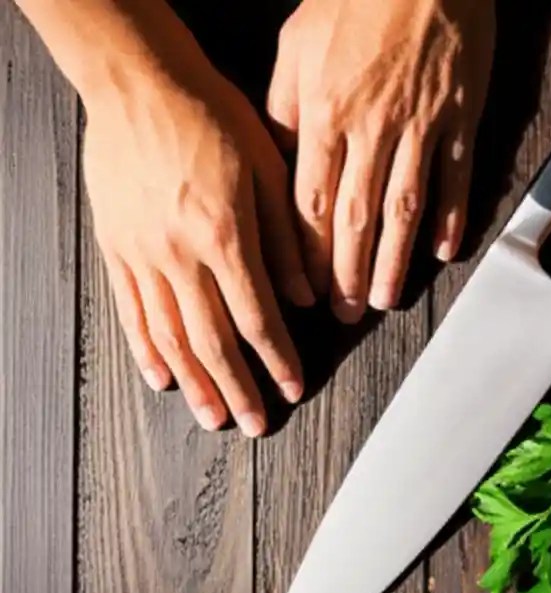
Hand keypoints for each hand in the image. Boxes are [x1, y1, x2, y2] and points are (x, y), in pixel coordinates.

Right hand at [83, 70, 309, 435]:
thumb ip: (287, 238)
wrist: (141, 84)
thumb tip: (308, 297)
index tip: (295, 387)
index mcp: (225, 235)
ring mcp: (142, 254)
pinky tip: (162, 378)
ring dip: (195, 382)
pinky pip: (132, 310)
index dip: (278, 359)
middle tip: (257, 424)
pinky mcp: (116, 247)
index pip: (258, 317)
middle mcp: (180, 254)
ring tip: (213, 417)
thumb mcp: (269, 169)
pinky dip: (147, 349)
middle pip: (213, 339)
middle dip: (239, 387)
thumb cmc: (213, 117)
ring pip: (170, 334)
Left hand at [268, 0, 495, 321]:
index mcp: (325, 111)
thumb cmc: (355, 2)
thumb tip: (276, 164)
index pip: (310, 201)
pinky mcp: (461, 119)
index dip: (307, 253)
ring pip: (404, 208)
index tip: (303, 288)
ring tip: (385, 298)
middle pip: (355, 217)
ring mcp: (421, 126)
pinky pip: (456, 179)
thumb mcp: (296, 46)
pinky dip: (452, 218)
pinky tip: (444, 251)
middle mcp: (372, 127)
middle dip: (346, 273)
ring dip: (394, 260)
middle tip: (344, 314)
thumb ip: (284, 109)